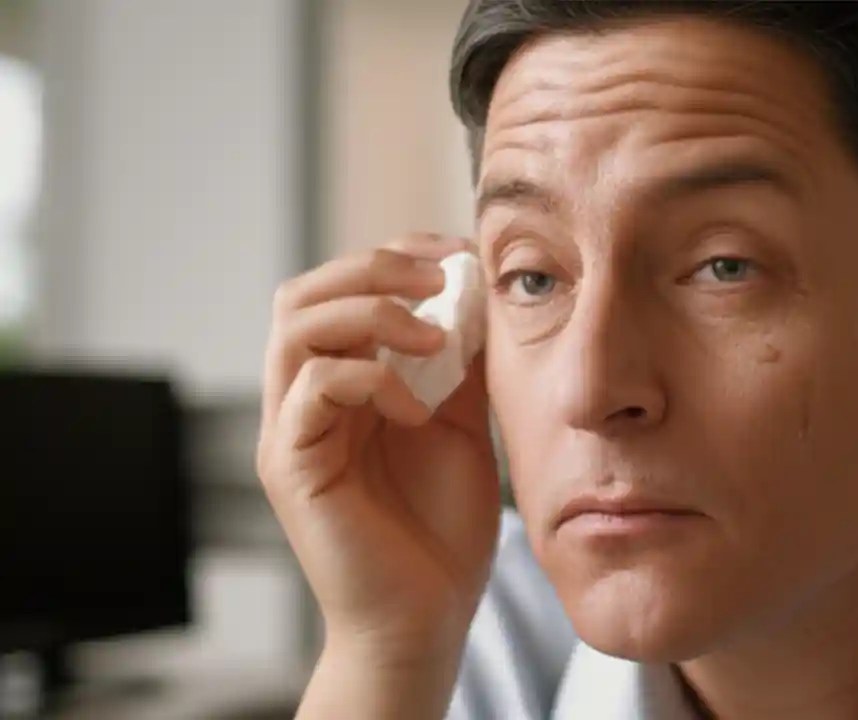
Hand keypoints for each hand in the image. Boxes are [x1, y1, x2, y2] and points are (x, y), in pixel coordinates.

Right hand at [256, 233, 500, 674]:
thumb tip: (482, 295)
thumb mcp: (462, 425)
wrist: (427, 617)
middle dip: (374, 269)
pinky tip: (418, 410)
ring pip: (297, 326)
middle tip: (440, 280)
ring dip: (372, 314)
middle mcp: (304, 401)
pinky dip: (371, 379)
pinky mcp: (292, 466)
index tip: (458, 253)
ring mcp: (292, 432)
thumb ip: (461, 365)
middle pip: (302, 293)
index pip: (339, 289)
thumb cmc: (440, 528)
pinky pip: (312, 387)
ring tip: (432, 338)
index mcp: (341, 384)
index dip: (393, 256)